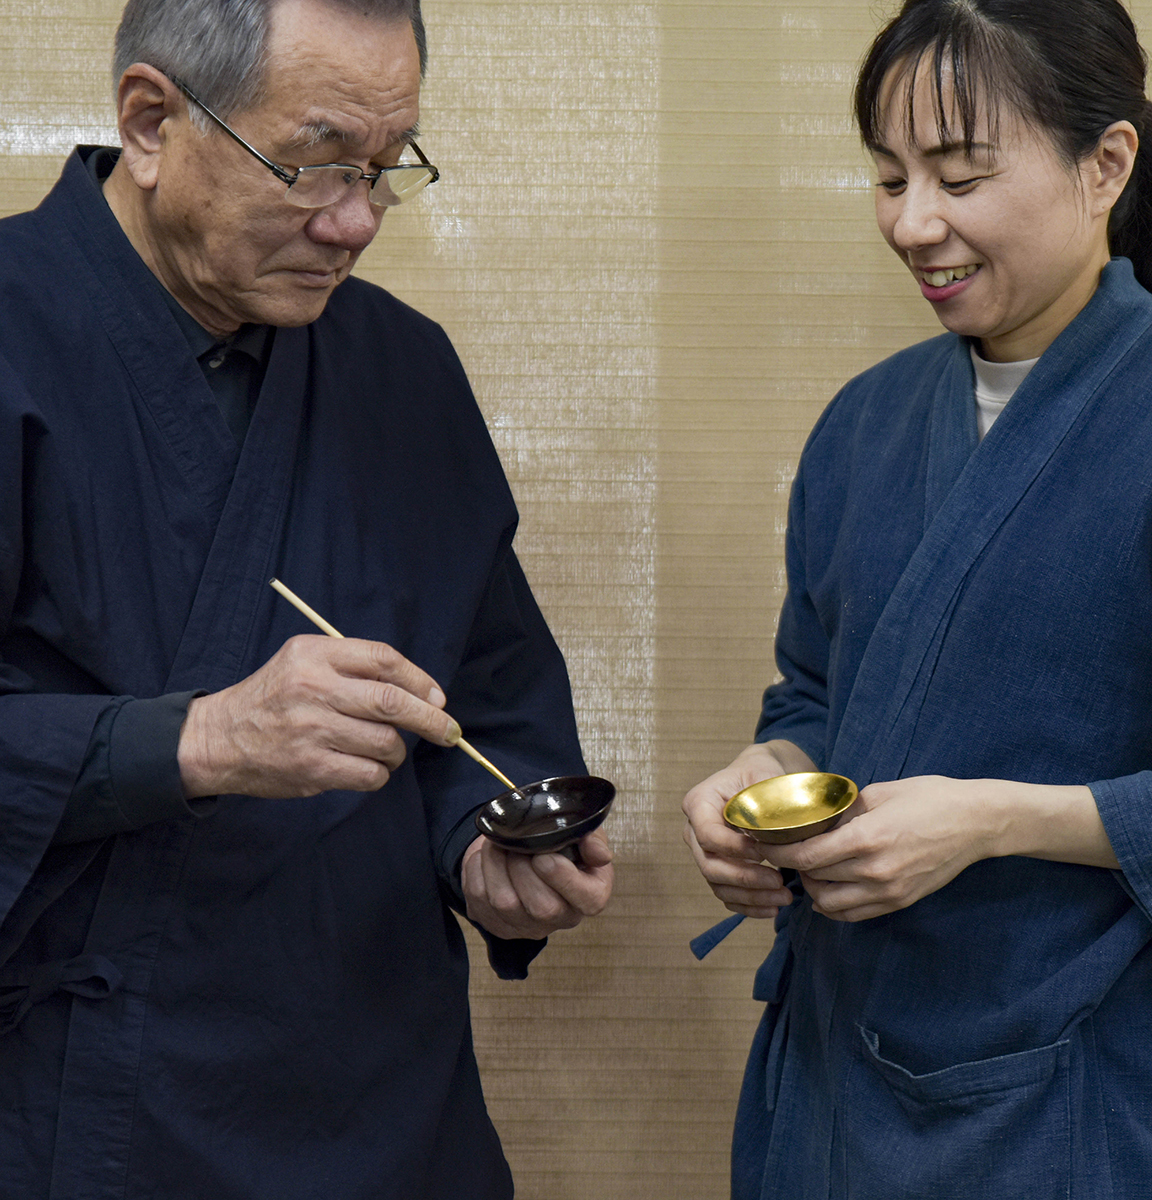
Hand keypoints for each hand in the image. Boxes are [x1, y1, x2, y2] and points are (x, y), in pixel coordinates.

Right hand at [178, 634, 458, 797]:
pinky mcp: (311, 767)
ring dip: (397, 752)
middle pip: (392, 702)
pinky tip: (367, 768)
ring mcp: (312, 730)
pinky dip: (379, 775)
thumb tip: (420, 691)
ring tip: (386, 751)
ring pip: (386, 742)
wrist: (219, 738)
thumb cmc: (274, 698)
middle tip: (449, 731)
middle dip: (431, 719)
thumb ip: (352, 666)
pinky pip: (370, 774)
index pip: (383, 659)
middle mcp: (314, 688)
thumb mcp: (303, 661)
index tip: (437, 698)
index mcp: (315, 655)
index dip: (419, 680)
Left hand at [461, 830, 613, 940]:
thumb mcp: (583, 836)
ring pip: (505, 903)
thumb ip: (593, 839)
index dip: (564, 879)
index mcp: (589, 896)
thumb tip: (599, 854)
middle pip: (542, 907)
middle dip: (523, 868)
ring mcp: (525, 926)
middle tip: (517, 844)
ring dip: (496, 864)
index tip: (544, 856)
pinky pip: (478, 898)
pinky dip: (478, 869)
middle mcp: (560, 918)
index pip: (587, 901)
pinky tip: (487, 856)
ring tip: (498, 844)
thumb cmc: (561, 847)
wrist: (527, 853)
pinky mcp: (495, 923)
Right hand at [682, 741, 815, 918]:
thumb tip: (772, 831)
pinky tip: (773, 907)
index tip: (764, 852)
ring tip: (784, 898)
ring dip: (750, 897)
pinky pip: (726, 894)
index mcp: (699, 802)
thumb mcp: (764, 773)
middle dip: (745, 878)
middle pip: (709, 864)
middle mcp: (694, 829)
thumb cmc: (761, 772)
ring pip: (718, 884)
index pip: (708, 834)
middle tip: (780, 882)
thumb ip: (766, 797)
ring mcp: (704, 851)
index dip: (734, 848)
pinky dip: (748, 906)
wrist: (760, 778)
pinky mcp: (718, 867)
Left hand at [765, 775, 1117, 922]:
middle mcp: (874, 872)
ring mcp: (889, 891)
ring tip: (807, 870)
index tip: (761, 843)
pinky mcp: (900, 902)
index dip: (776, 853)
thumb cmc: (930, 798)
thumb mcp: (880, 792)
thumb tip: (814, 815)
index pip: (805, 857)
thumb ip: (844, 809)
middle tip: (781, 853)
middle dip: (790, 869)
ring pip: (829, 906)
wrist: (978, 822)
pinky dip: (833, 905)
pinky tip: (829, 886)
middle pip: (813, 882)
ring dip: (811, 889)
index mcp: (866, 839)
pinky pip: (854, 914)